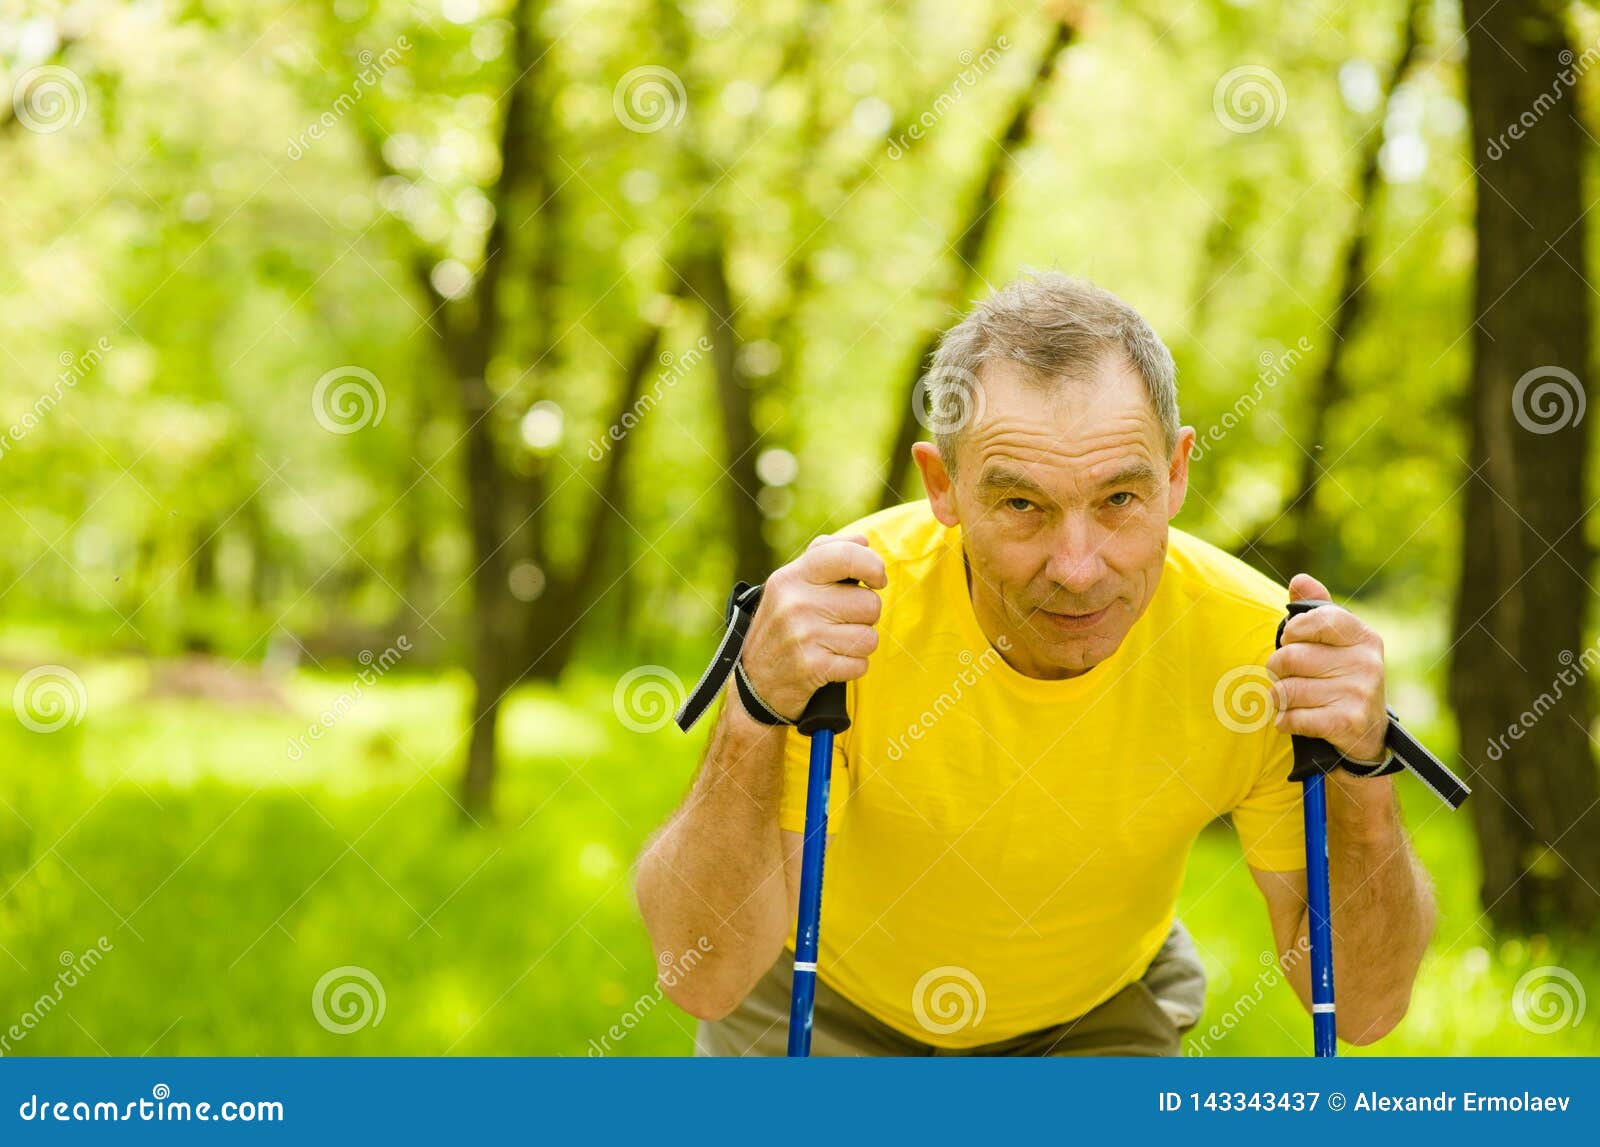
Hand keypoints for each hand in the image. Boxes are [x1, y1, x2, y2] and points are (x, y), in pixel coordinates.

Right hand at [739, 533, 886, 721]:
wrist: (754, 682)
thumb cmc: (782, 625)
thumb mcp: (792, 584)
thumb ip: (826, 555)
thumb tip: (864, 541)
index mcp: (792, 577)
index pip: (845, 556)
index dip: (873, 565)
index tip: (877, 580)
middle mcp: (796, 603)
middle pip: (869, 604)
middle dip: (865, 616)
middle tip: (842, 622)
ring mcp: (804, 636)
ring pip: (869, 637)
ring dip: (859, 644)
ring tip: (835, 643)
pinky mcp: (813, 667)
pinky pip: (860, 664)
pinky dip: (852, 667)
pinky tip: (831, 663)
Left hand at [1265, 573, 1387, 762]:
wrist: (1368, 734)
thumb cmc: (1341, 679)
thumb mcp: (1335, 643)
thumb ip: (1316, 610)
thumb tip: (1300, 579)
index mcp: (1363, 637)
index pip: (1313, 620)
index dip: (1291, 632)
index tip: (1292, 641)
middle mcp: (1366, 662)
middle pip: (1289, 657)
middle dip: (1277, 671)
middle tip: (1289, 678)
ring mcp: (1359, 693)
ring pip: (1286, 689)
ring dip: (1280, 699)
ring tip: (1295, 701)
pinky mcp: (1348, 722)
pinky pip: (1292, 717)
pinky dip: (1284, 721)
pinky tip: (1295, 721)